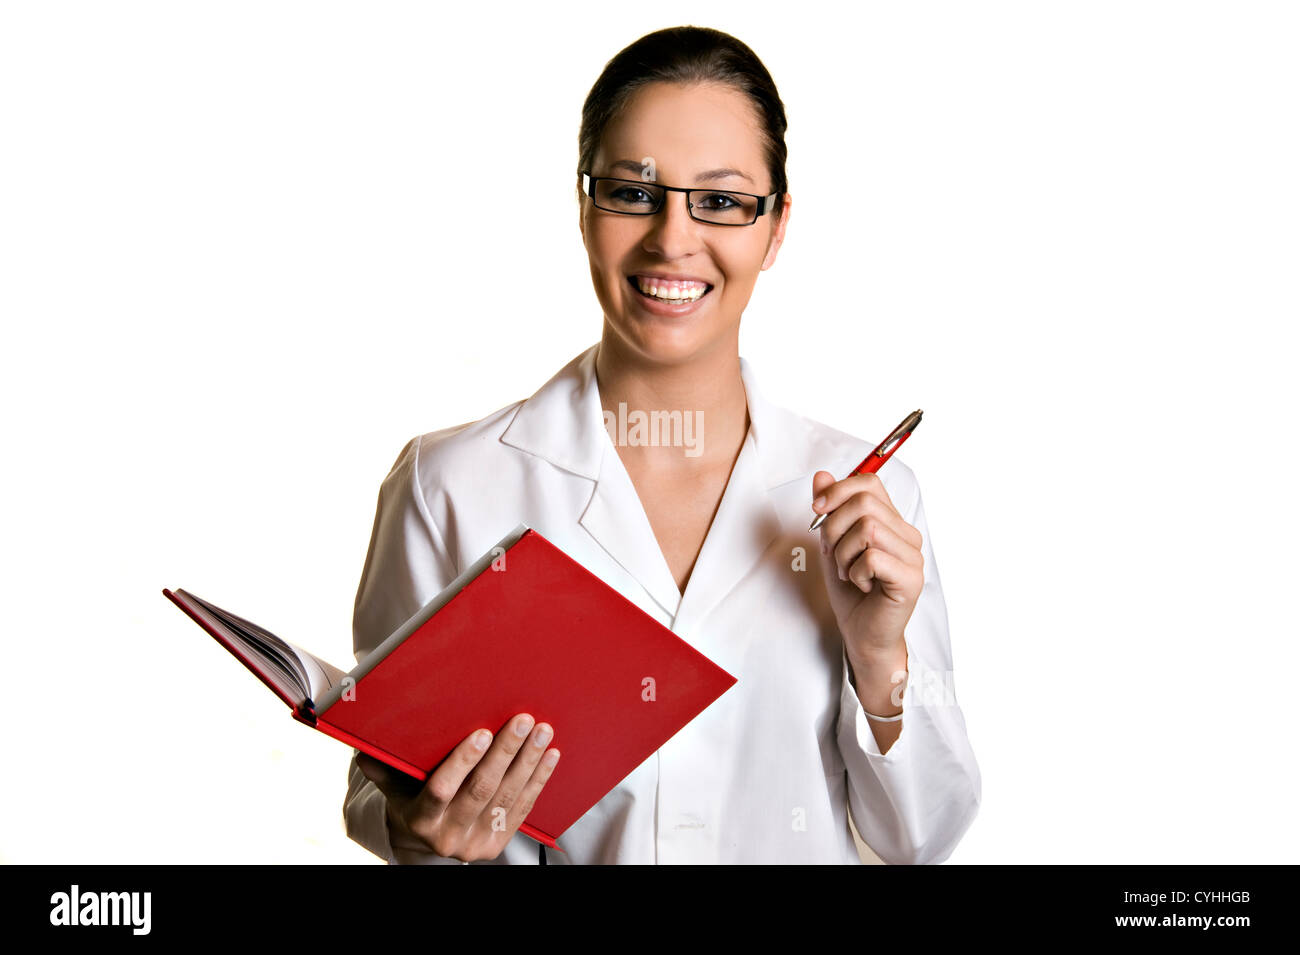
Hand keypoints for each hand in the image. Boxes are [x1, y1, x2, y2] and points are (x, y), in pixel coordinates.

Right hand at [357, 712, 559, 861]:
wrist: (429, 839)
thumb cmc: (411, 799)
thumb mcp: (394, 786)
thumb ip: (384, 767)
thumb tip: (365, 747)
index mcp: (419, 819)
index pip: (441, 789)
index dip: (463, 761)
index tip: (482, 732)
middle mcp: (448, 835)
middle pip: (481, 790)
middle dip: (505, 753)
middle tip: (522, 721)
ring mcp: (476, 843)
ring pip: (507, 798)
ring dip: (528, 762)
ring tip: (541, 731)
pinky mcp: (498, 843)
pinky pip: (523, 809)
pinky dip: (538, 780)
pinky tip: (549, 755)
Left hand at [811, 470, 923, 663]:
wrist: (862, 635)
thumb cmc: (850, 592)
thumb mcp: (832, 545)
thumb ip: (829, 511)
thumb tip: (821, 476)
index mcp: (892, 523)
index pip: (869, 483)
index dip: (838, 491)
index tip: (817, 510)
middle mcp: (907, 535)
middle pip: (865, 503)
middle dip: (834, 527)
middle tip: (832, 554)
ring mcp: (913, 556)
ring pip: (867, 528)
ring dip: (844, 553)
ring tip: (847, 573)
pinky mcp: (911, 578)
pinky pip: (872, 557)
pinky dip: (855, 572)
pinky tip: (861, 585)